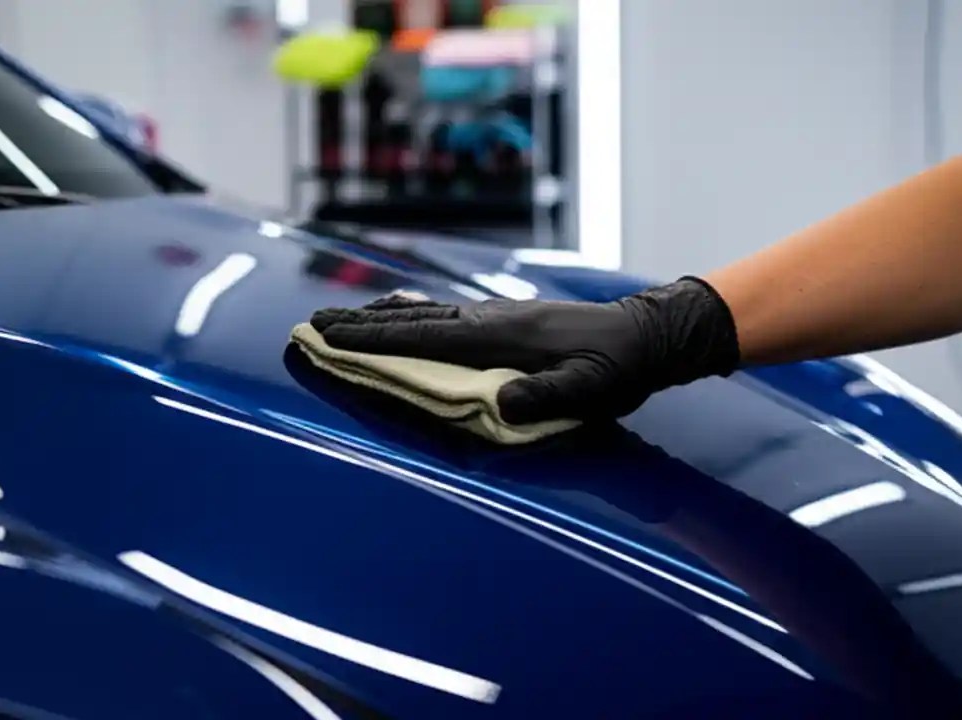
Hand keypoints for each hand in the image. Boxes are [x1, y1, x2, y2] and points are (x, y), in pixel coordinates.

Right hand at [310, 277, 740, 423]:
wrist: (648, 332)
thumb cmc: (619, 367)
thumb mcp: (591, 388)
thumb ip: (546, 397)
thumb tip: (499, 404)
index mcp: (500, 337)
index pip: (423, 340)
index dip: (373, 341)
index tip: (327, 337)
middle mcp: (490, 319)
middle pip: (413, 320)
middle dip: (361, 326)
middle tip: (313, 326)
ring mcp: (497, 315)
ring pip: (426, 314)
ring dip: (381, 318)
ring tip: (344, 320)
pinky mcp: (507, 318)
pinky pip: (446, 315)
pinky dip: (413, 314)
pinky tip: (406, 314)